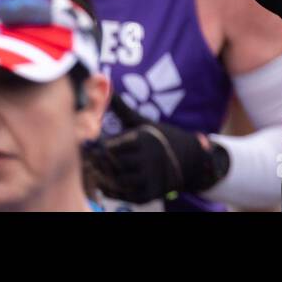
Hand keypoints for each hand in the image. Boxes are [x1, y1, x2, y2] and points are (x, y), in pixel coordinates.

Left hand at [88, 95, 225, 202]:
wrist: (191, 160)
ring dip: (104, 180)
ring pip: (115, 181)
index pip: (108, 147)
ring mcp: (150, 177)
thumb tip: (106, 86)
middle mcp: (147, 158)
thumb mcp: (144, 122)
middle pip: (110, 165)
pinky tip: (110, 185)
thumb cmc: (162, 137)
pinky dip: (113, 192)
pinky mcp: (150, 194)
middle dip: (99, 165)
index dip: (98, 149)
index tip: (93, 149)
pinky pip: (124, 195)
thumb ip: (122, 109)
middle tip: (90, 164)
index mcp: (142, 139)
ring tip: (98, 175)